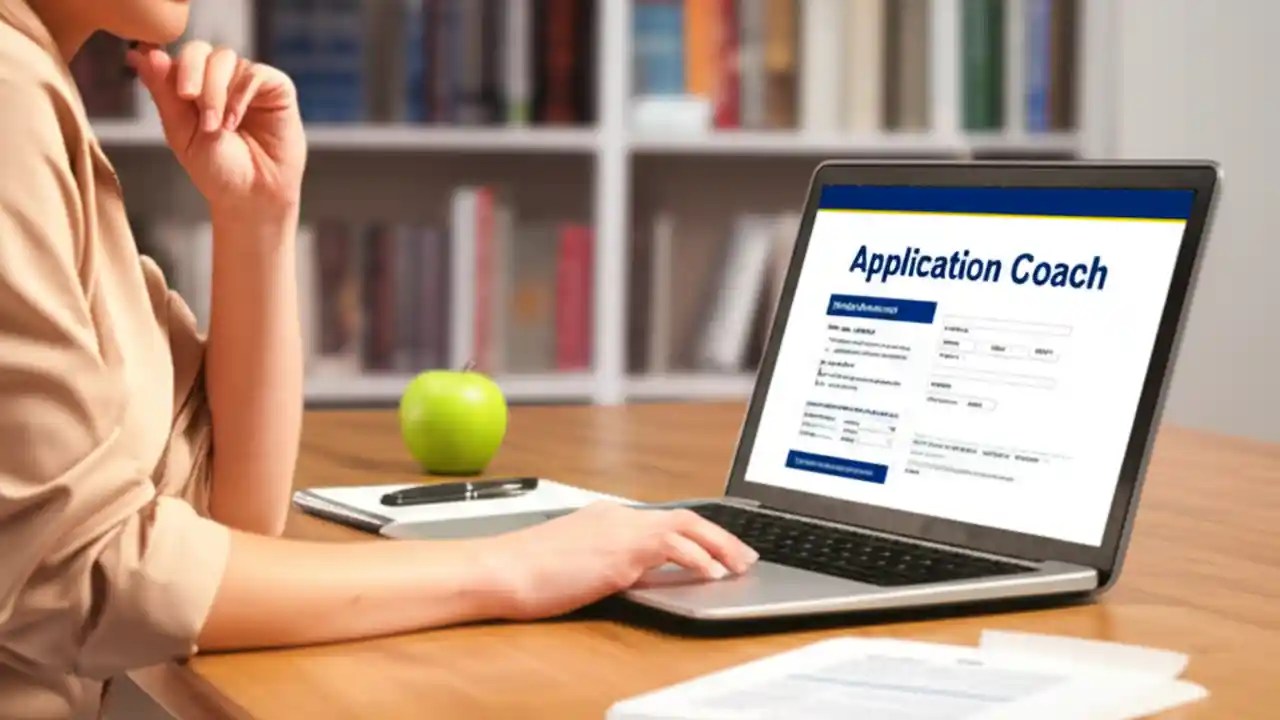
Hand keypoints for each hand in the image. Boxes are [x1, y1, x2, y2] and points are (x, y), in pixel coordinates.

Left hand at [125, 41, 305, 220]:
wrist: (252, 197)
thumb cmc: (218, 170)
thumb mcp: (182, 133)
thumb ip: (164, 93)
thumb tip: (139, 53)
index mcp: (193, 86)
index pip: (176, 56)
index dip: (168, 63)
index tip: (167, 86)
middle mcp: (220, 79)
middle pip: (200, 50)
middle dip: (191, 71)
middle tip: (188, 97)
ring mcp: (248, 81)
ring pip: (225, 60)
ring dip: (215, 91)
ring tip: (216, 127)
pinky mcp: (276, 89)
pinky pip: (255, 74)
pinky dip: (240, 95)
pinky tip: (234, 122)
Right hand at [481, 502, 759, 620]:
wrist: (499, 569)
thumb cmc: (525, 572)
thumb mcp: (576, 563)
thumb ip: (608, 562)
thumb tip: (635, 575)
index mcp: (607, 517)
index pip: (664, 519)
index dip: (698, 534)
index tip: (718, 548)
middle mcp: (618, 516)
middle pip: (684, 516)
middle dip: (719, 536)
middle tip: (744, 555)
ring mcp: (619, 530)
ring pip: (685, 525)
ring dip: (719, 545)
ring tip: (740, 564)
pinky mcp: (619, 551)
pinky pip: (671, 547)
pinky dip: (697, 558)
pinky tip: (712, 574)